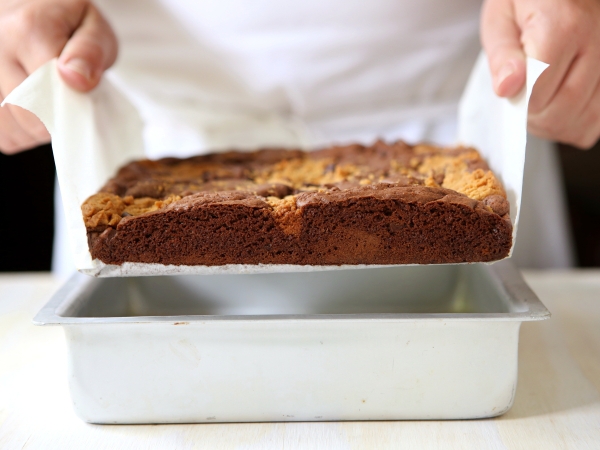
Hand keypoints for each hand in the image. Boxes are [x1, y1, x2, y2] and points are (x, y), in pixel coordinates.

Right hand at [0, 0, 116, 153]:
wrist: (28, 7)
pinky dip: (17, 132)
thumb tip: (77, 80)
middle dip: (54, 124)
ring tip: (50, 110)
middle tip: (68, 111)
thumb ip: (91, 52)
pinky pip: (0, 131)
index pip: (50, 90)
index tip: (81, 109)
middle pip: (27, 112)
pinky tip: (30, 116)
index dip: (69, 110)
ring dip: (34, 131)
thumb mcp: (93, 27)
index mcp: (28, 29)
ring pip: (9, 125)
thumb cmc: (67, 22)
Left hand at [481, 0, 599, 148]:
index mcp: (564, 24)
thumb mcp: (501, 18)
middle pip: (563, 109)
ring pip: (583, 119)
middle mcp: (597, 42)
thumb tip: (507, 89)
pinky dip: (574, 125)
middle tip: (520, 101)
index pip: (538, 88)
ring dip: (553, 124)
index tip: (510, 89)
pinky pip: (597, 120)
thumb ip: (502, 54)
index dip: (518, 99)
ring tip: (538, 104)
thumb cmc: (527, 1)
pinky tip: (559, 110)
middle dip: (533, 117)